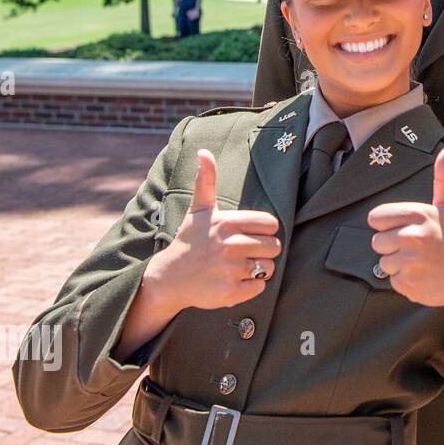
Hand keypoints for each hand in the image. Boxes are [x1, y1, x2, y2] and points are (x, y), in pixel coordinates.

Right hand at [120, 150, 281, 359]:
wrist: (169, 278)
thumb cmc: (190, 240)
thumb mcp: (199, 210)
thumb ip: (207, 180)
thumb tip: (204, 152)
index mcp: (227, 223)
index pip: (271, 224)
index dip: (264, 230)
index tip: (248, 233)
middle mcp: (230, 246)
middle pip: (275, 246)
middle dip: (263, 250)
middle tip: (243, 252)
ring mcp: (230, 270)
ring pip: (269, 268)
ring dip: (258, 269)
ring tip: (237, 266)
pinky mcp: (230, 293)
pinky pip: (260, 287)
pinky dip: (251, 287)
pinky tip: (233, 281)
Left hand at [368, 148, 443, 353]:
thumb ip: (443, 178)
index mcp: (420, 214)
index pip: (375, 218)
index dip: (389, 225)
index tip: (408, 230)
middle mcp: (414, 236)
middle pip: (377, 241)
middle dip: (393, 247)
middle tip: (418, 249)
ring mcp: (410, 261)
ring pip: (383, 262)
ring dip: (399, 265)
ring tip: (421, 263)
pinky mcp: (408, 283)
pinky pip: (392, 281)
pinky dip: (405, 282)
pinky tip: (423, 277)